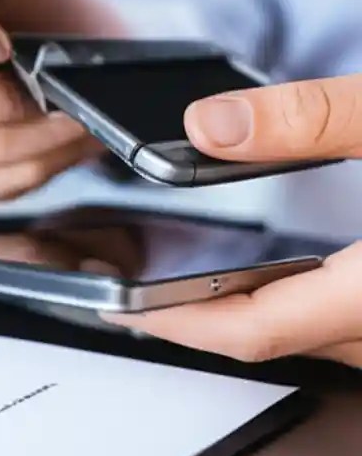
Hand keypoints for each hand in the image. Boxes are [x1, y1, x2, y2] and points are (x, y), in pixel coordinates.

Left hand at [104, 74, 361, 366]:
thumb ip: (313, 117)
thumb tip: (210, 125)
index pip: (253, 329)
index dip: (175, 321)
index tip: (116, 305)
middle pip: (274, 338)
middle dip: (197, 319)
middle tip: (133, 294)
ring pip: (313, 336)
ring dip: (249, 314)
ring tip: (187, 286)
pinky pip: (345, 323)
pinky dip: (296, 302)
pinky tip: (279, 274)